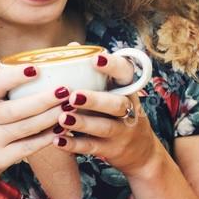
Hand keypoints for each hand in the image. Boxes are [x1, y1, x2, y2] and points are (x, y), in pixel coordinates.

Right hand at [0, 64, 65, 180]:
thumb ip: (11, 86)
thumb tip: (52, 63)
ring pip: (26, 128)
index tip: (36, 69)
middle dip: (44, 100)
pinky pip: (28, 147)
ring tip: (70, 108)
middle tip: (65, 91)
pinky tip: (62, 129)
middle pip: (16, 109)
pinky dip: (47, 137)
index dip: (14, 76)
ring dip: (51, 118)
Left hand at [52, 52, 162, 176]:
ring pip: (104, 127)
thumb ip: (95, 73)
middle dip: (95, 100)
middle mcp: (129, 111)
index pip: (127, 74)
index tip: (96, 59)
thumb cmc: (118, 113)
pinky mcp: (111, 151)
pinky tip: (57, 141)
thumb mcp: (114, 92)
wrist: (140, 152)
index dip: (113, 66)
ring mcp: (122, 133)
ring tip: (62, 118)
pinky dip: (74, 145)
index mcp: (128, 91)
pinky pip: (93, 148)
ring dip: (83, 123)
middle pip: (117, 104)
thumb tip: (72, 46)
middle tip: (73, 96)